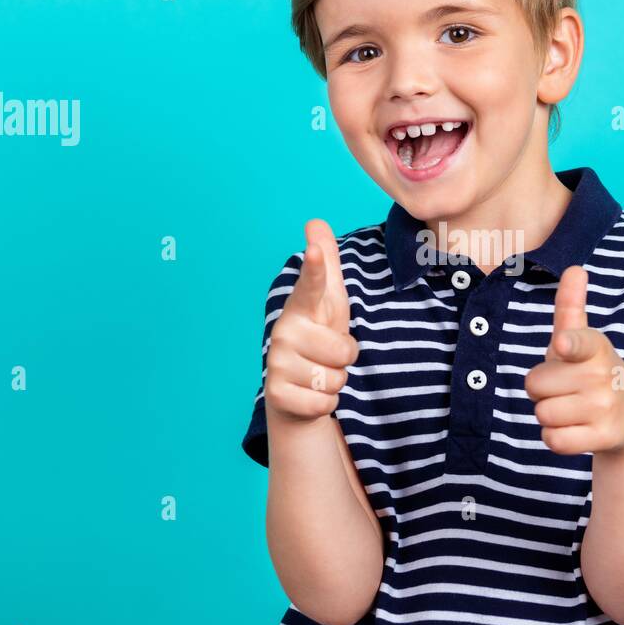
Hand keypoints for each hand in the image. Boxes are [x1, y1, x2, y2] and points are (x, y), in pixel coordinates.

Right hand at [263, 219, 358, 423]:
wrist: (295, 389)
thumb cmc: (318, 337)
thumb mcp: (329, 302)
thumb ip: (326, 265)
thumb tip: (315, 221)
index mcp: (302, 306)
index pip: (312, 284)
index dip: (316, 268)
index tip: (315, 250)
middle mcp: (285, 331)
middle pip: (344, 350)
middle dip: (346, 359)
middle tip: (328, 356)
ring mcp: (278, 362)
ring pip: (336, 378)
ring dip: (336, 382)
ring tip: (318, 374)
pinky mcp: (277, 394)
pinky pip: (325, 403)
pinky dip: (326, 404)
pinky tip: (310, 395)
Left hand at [524, 265, 623, 456]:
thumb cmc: (592, 372)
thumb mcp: (584, 341)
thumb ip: (571, 307)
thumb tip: (575, 268)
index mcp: (595, 346)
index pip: (577, 342)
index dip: (567, 344)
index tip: (562, 345)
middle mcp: (603, 375)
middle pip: (534, 384)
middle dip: (541, 390)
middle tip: (566, 388)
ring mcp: (606, 407)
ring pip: (542, 414)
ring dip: (548, 414)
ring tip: (572, 408)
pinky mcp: (603, 437)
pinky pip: (553, 440)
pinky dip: (556, 438)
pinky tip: (575, 430)